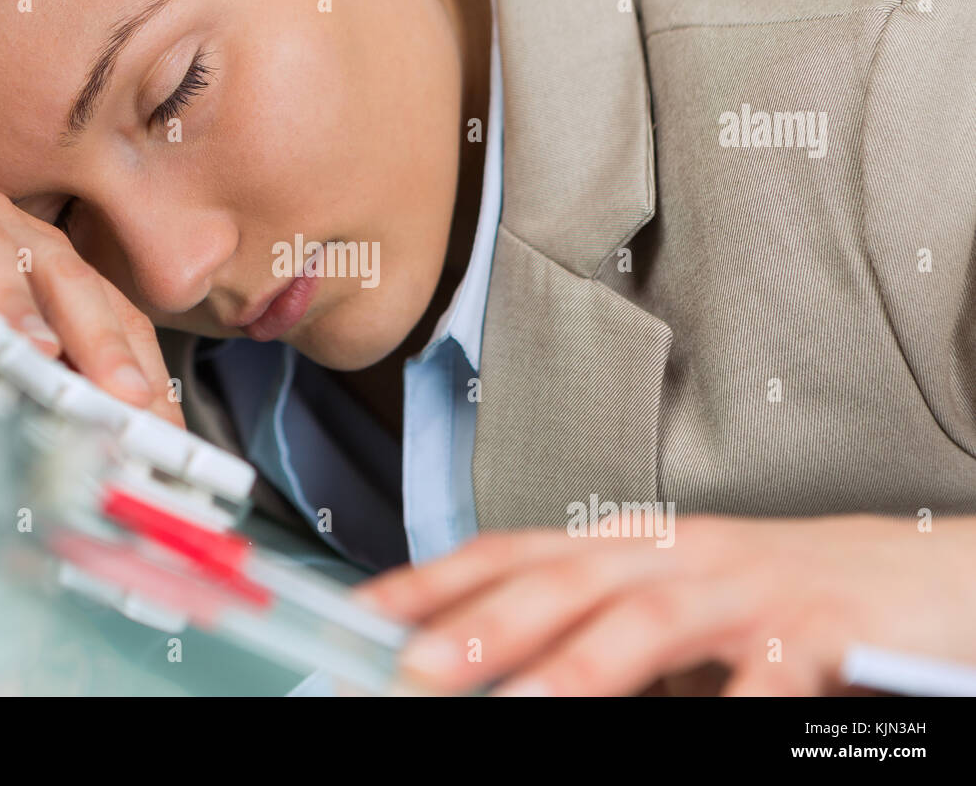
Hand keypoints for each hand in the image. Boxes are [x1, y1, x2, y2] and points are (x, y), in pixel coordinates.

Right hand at [0, 115, 184, 428]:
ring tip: (36, 352)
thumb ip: (33, 357)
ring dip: (14, 297)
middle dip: (102, 340)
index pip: (110, 312)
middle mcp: (5, 229)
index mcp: (42, 260)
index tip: (166, 433)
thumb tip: (81, 437)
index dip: (143, 369)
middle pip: (64, 278)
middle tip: (128, 399)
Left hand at [355, 514, 975, 694]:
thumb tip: (493, 678)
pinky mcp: (821, 629)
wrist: (912, 575)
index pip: (511, 553)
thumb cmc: (768, 600)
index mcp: (629, 547)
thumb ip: (593, 634)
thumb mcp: (669, 608)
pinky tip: (711, 725)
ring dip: (581, 663)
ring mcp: (746, 588)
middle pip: (565, 579)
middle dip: (483, 623)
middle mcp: (675, 555)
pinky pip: (768, 674)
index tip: (361, 617)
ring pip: (650, 616)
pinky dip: (732, 703)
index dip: (432, 581)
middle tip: (410, 667)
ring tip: (522, 706)